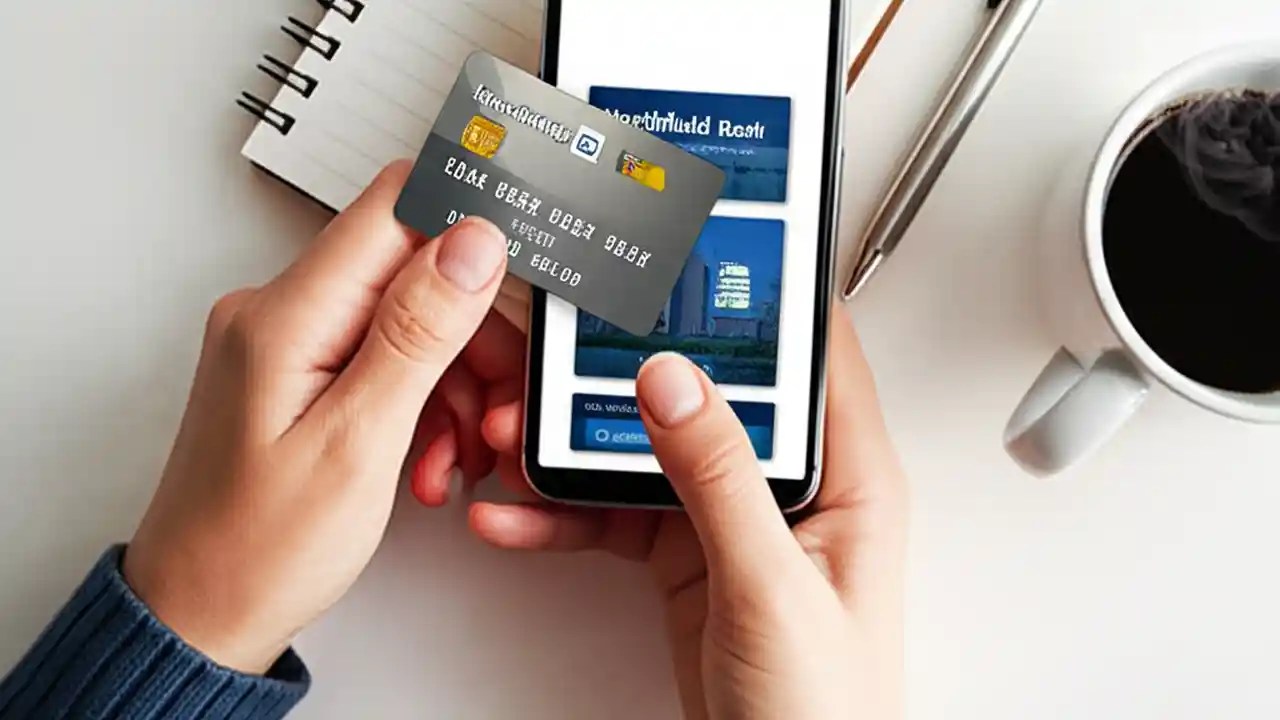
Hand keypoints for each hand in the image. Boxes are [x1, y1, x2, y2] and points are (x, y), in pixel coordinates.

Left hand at [124, 161, 521, 673]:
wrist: (202, 612)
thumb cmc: (259, 550)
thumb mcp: (359, 444)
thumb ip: (417, 334)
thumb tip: (471, 244)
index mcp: (284, 317)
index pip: (393, 209)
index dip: (467, 232)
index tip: (516, 280)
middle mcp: (276, 312)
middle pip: (411, 271)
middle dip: (471, 334)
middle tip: (495, 409)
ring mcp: (285, 341)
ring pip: (406, 318)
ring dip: (452, 379)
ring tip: (458, 452)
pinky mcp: (297, 369)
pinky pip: (380, 355)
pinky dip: (420, 398)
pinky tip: (429, 451)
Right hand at [469, 307, 908, 718]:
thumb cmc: (825, 711)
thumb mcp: (771, 585)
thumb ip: (719, 481)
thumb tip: (675, 383)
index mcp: (846, 476)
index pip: (813, 353)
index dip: (764, 296)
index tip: (700, 252)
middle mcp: (787, 485)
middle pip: (707, 394)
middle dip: (631, 373)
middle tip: (566, 350)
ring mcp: (730, 518)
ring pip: (646, 450)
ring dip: (577, 446)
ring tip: (516, 439)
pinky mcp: (684, 553)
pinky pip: (614, 514)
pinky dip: (562, 514)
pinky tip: (518, 514)